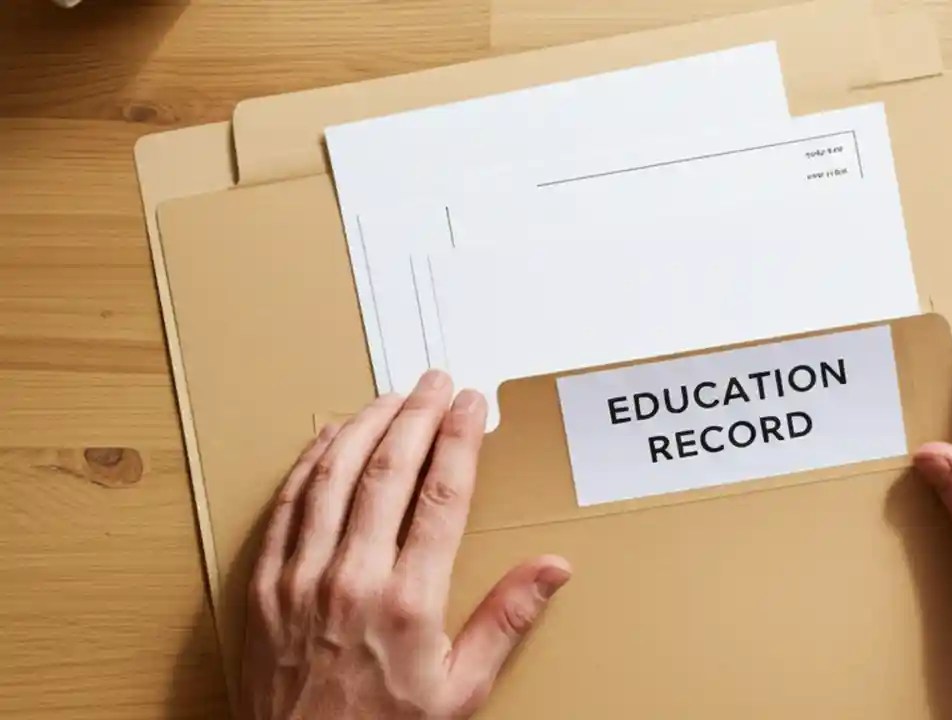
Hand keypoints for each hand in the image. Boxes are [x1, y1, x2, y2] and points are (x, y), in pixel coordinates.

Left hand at [240, 371, 571, 719]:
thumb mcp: (460, 691)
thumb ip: (505, 621)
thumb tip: (553, 569)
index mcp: (407, 602)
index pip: (440, 495)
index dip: (458, 439)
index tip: (471, 405)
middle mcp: (350, 578)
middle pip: (387, 470)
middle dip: (416, 415)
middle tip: (436, 381)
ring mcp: (300, 577)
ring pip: (333, 475)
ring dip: (365, 425)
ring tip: (391, 396)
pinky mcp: (264, 585)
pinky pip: (287, 504)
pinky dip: (310, 461)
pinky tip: (330, 436)